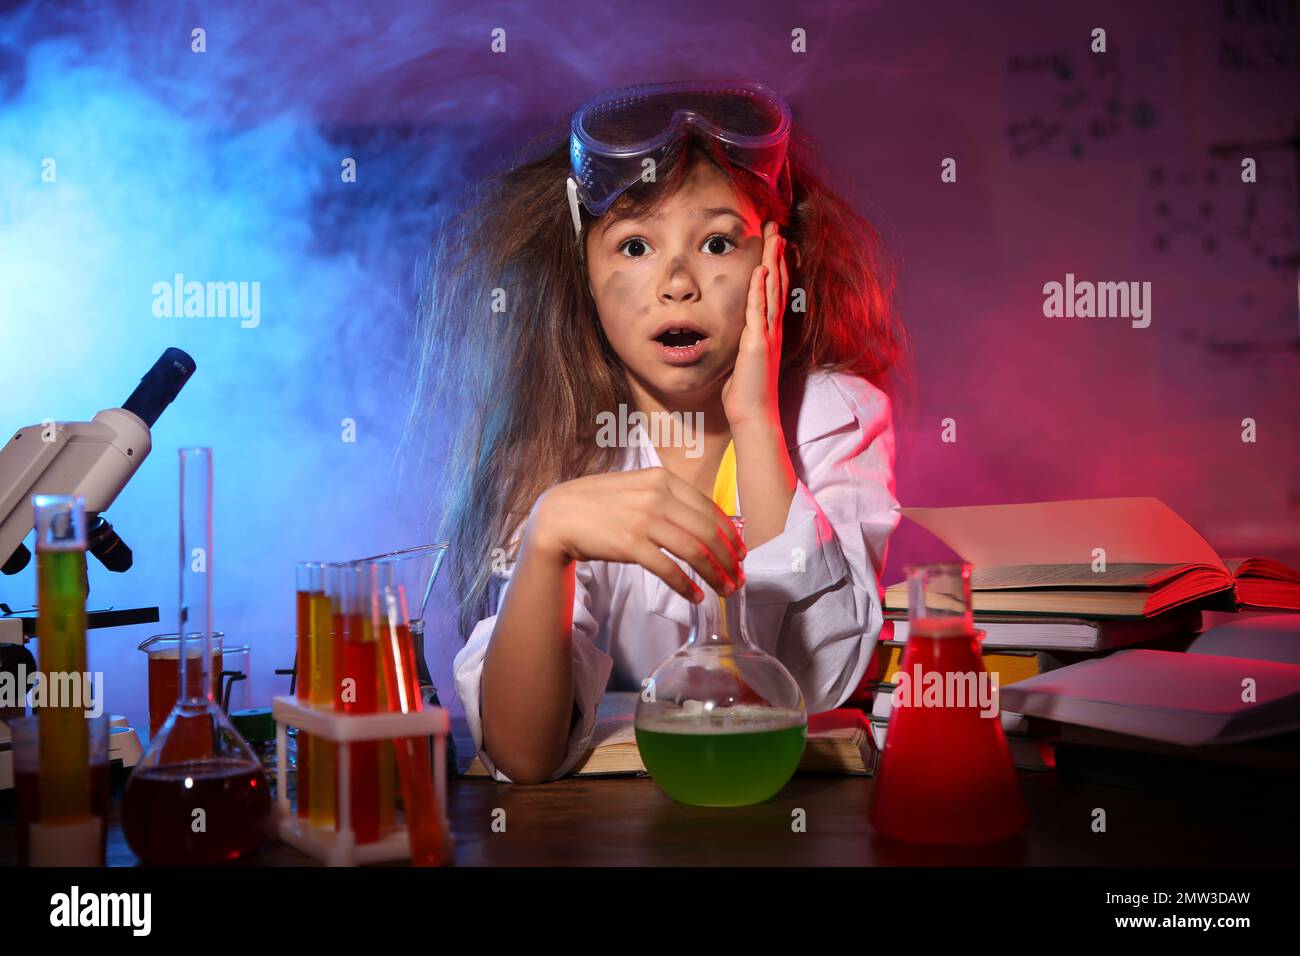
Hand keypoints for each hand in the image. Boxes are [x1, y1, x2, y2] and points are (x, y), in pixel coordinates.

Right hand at [524, 467, 746, 601]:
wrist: (557, 516)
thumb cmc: (598, 505)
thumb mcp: (636, 489)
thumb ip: (667, 499)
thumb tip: (702, 524)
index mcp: (661, 478)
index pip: (709, 508)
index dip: (731, 533)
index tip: (741, 552)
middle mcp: (656, 495)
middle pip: (707, 530)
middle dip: (729, 558)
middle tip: (738, 577)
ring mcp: (643, 519)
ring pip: (694, 550)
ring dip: (715, 574)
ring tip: (724, 590)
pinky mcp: (630, 544)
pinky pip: (669, 568)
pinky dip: (686, 585)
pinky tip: (695, 596)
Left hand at [722, 220, 787, 430]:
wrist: (754, 417)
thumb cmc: (745, 394)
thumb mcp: (742, 362)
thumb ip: (741, 345)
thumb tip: (733, 337)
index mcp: (769, 333)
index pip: (774, 292)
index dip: (776, 266)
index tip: (775, 244)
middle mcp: (773, 330)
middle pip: (779, 283)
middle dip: (778, 254)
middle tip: (778, 228)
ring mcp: (767, 335)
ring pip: (773, 291)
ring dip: (774, 263)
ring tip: (775, 237)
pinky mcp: (758, 344)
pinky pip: (759, 311)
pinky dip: (760, 290)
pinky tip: (761, 270)